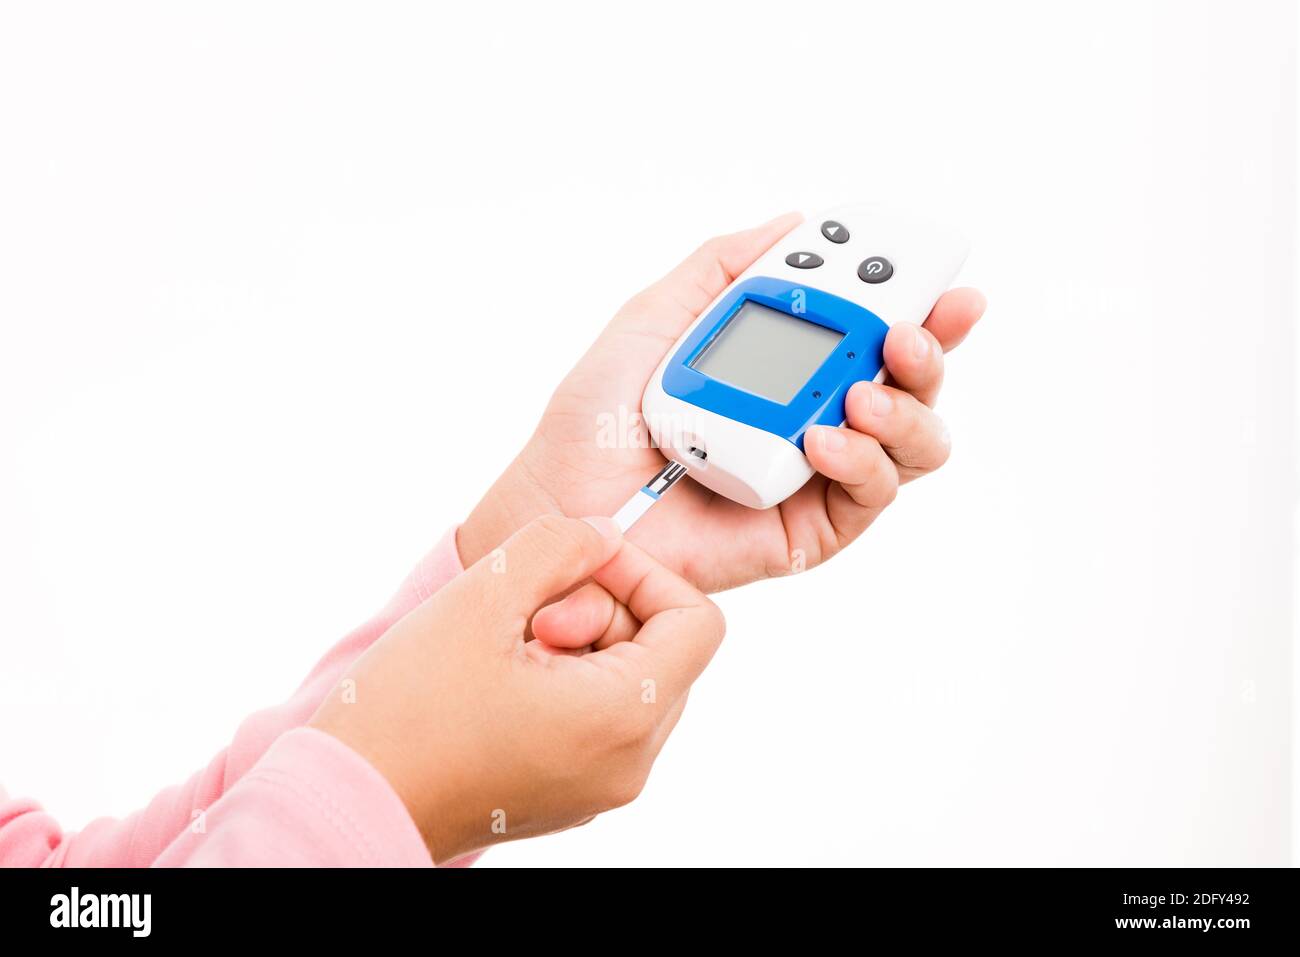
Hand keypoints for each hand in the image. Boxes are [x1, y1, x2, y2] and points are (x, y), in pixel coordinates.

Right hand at [310, 514, 724, 862]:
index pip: (698, 621)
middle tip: (529, 614)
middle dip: (605, 609)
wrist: (347, 801)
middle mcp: (629, 764)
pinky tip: (503, 676)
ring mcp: (600, 787)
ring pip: (630, 681)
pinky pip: (599, 718)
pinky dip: (567, 681)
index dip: (645, 574)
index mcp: (624, 718)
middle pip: (665, 650)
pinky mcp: (569, 795)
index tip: (578, 567)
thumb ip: (560, 544)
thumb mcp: (485, 595)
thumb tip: (603, 535)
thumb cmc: (408, 710)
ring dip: (582, 643)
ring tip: (509, 646)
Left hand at [458, 213, 986, 591]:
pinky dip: (863, 459)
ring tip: (863, 390)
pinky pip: (872, 493)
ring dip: (907, 406)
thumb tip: (795, 223)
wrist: (563, 504)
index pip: (871, 328)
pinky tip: (823, 439)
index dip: (916, 299)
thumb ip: (724, 268)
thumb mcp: (656, 317)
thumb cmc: (597, 419)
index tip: (938, 272)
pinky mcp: (812, 530)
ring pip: (914, 442)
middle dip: (931, 348)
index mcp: (787, 366)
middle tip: (911, 328)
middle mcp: (816, 417)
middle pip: (912, 383)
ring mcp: (818, 476)